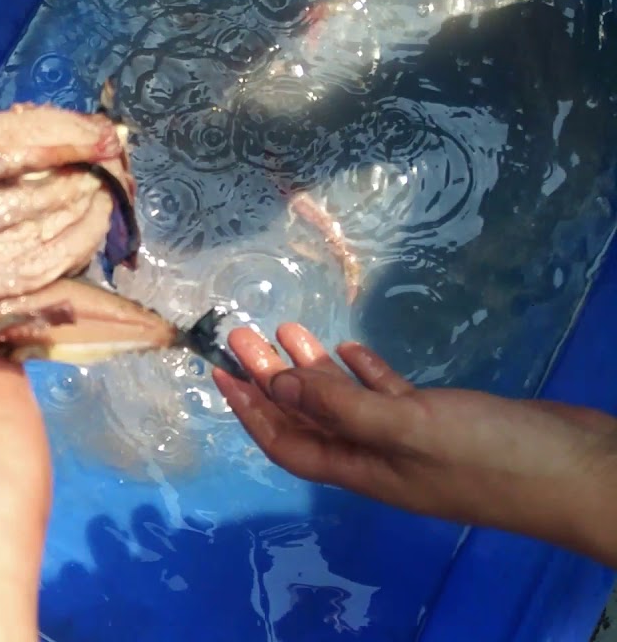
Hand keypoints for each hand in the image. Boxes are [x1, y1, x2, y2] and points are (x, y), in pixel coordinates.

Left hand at [212, 322, 616, 566]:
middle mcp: (379, 456)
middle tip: (243, 335)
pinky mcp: (445, 419)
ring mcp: (412, 438)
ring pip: (347, 401)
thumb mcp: (407, 428)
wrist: (580, 473)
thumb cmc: (491, 455)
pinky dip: (367, 372)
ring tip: (286, 328)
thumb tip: (277, 385)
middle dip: (272, 377)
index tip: (220, 374)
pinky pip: (390, 395)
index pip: (287, 442)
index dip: (251, 410)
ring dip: (314, 368)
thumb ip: (341, 406)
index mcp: (362, 468)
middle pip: (309, 416)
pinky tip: (351, 348)